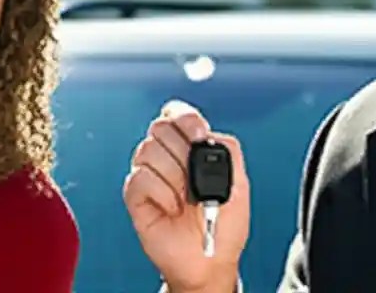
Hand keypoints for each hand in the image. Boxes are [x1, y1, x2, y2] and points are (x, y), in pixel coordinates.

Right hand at [123, 100, 250, 292]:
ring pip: (148, 150)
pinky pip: (140, 178)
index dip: (185, 118)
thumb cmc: (223, 224)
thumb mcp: (240, 183)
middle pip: (160, 127)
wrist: (210, 260)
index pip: (176, 113)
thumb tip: (206, 134)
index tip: (199, 136)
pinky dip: (162, 194)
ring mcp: (149, 173)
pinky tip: (172, 209)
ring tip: (186, 200)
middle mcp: (166, 155)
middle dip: (183, 153)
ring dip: (175, 178)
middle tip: (196, 179)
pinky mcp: (135, 194)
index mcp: (190, 146)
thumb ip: (228, 150)